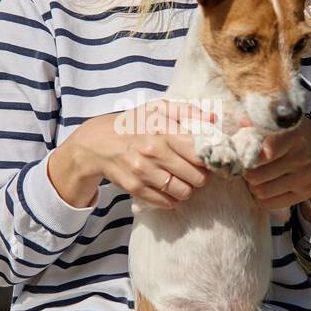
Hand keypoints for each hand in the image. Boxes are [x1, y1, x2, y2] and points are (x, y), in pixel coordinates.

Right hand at [72, 99, 214, 209]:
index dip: (209, 158)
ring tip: (184, 180)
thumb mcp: (156, 109)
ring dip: (188, 188)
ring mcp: (144, 172)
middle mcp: (153, 152)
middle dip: (201, 176)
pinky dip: (172, 198)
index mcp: (162, 130)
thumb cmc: (132, 124)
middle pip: (196, 176)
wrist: (97, 143)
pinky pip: (166, 202)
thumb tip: (213, 120)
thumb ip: (186, 111)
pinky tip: (169, 189)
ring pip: (184, 191)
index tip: (209, 159)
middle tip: (197, 171)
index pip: (199, 152)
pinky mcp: (135, 188)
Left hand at [235, 115, 310, 210]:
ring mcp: (305, 178)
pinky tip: (264, 186)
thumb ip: (260, 122)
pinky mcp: (305, 193)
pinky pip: (270, 204)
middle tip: (246, 167)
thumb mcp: (281, 121)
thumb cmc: (294, 133)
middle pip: (257, 176)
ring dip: (252, 186)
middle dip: (246, 173)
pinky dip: (261, 198)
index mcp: (294, 136)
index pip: (266, 152)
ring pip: (261, 191)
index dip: (248, 156)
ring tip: (255, 176)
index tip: (242, 155)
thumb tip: (242, 122)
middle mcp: (301, 158)